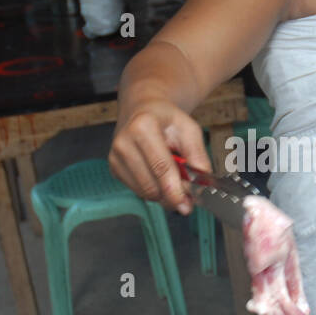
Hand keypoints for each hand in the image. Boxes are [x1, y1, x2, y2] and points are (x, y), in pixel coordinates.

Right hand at [110, 100, 213, 215]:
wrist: (143, 110)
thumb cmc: (166, 120)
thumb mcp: (189, 129)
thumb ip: (198, 156)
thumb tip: (201, 185)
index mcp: (143, 127)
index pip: (161, 167)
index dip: (175, 190)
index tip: (187, 203)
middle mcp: (124, 142)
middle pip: (151, 185)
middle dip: (172, 195)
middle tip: (188, 194)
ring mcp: (115, 157)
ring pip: (144, 193)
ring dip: (164, 194)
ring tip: (174, 179)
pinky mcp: (114, 169)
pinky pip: (138, 192)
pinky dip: (153, 190)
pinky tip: (158, 176)